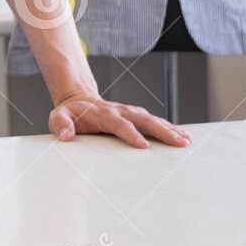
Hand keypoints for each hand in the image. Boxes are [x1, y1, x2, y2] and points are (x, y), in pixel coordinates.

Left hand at [49, 92, 190, 148]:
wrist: (79, 100)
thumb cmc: (70, 113)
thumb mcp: (58, 116)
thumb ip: (60, 124)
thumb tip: (65, 135)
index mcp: (105, 114)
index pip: (120, 124)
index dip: (132, 134)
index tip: (144, 145)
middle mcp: (122, 111)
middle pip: (144, 120)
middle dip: (162, 131)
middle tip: (179, 142)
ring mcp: (131, 113)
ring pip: (154, 120)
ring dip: (171, 130)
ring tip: (186, 141)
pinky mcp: (137, 117)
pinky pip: (156, 122)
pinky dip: (170, 129)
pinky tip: (184, 137)